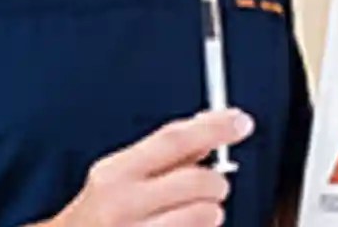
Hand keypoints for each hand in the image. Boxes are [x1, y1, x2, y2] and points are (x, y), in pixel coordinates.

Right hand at [45, 108, 254, 226]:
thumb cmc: (97, 215)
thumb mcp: (117, 176)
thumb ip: (163, 154)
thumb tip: (209, 126)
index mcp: (115, 174)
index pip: (173, 140)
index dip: (214, 128)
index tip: (240, 122)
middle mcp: (124, 205)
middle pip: (200, 181)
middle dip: (216, 181)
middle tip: (210, 184)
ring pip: (208, 215)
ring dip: (210, 212)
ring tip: (189, 213)